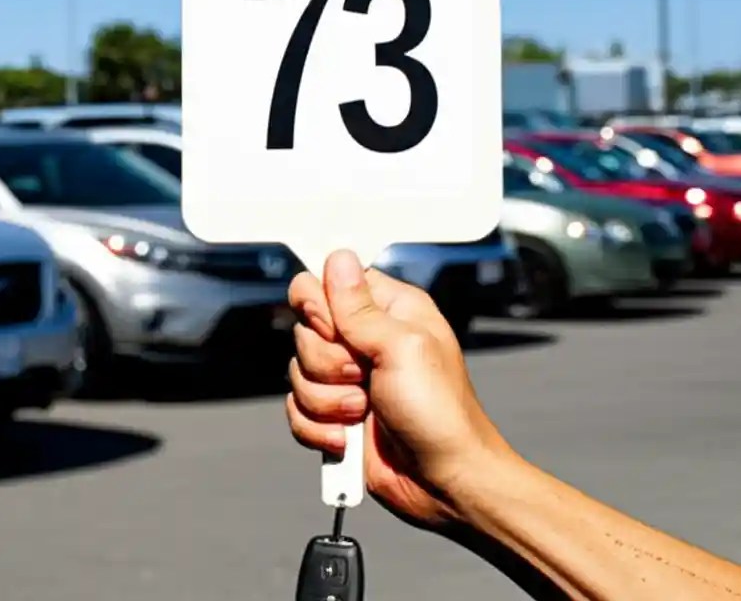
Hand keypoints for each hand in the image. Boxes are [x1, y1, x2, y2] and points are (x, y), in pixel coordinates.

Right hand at [285, 250, 513, 527]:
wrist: (443, 482)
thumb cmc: (442, 415)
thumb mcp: (402, 348)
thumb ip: (360, 307)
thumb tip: (338, 258)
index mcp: (389, 311)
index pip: (326, 283)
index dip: (320, 307)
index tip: (336, 330)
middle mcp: (365, 341)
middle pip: (304, 332)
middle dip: (326, 364)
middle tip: (363, 378)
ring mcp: (348, 380)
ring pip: (296, 374)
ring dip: (326, 401)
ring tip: (364, 411)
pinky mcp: (335, 415)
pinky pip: (297, 411)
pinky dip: (319, 429)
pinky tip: (349, 436)